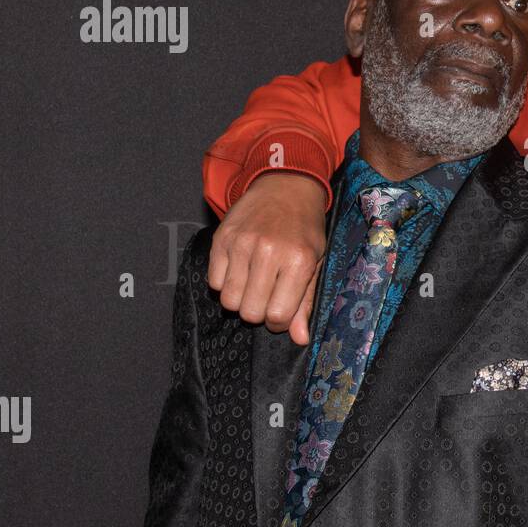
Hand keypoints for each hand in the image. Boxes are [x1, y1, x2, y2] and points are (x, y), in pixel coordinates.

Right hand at [207, 172, 327, 344]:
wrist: (286, 187)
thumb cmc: (304, 229)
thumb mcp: (315, 263)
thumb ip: (305, 302)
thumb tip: (299, 339)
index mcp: (298, 261)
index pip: (277, 316)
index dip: (279, 322)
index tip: (281, 312)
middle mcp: (269, 253)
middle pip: (250, 313)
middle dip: (258, 312)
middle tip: (267, 296)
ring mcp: (242, 245)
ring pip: (228, 301)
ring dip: (240, 300)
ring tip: (253, 283)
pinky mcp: (221, 239)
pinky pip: (212, 281)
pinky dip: (224, 283)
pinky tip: (239, 270)